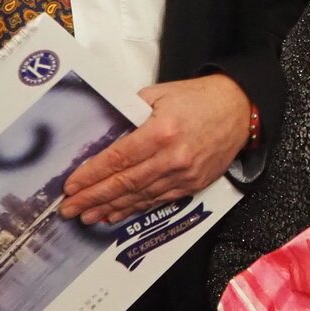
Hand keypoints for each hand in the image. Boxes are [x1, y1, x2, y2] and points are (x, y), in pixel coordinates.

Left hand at [60, 74, 249, 223]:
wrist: (240, 109)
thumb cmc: (199, 98)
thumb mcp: (160, 94)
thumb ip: (131, 111)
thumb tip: (105, 131)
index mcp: (162, 131)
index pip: (118, 158)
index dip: (92, 174)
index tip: (71, 185)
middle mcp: (173, 157)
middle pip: (125, 183)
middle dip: (93, 197)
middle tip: (69, 208)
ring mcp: (184, 174)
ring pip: (140, 196)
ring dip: (110, 208)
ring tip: (86, 216)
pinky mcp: (193, 185)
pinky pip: (158, 200)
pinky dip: (135, 209)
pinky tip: (116, 213)